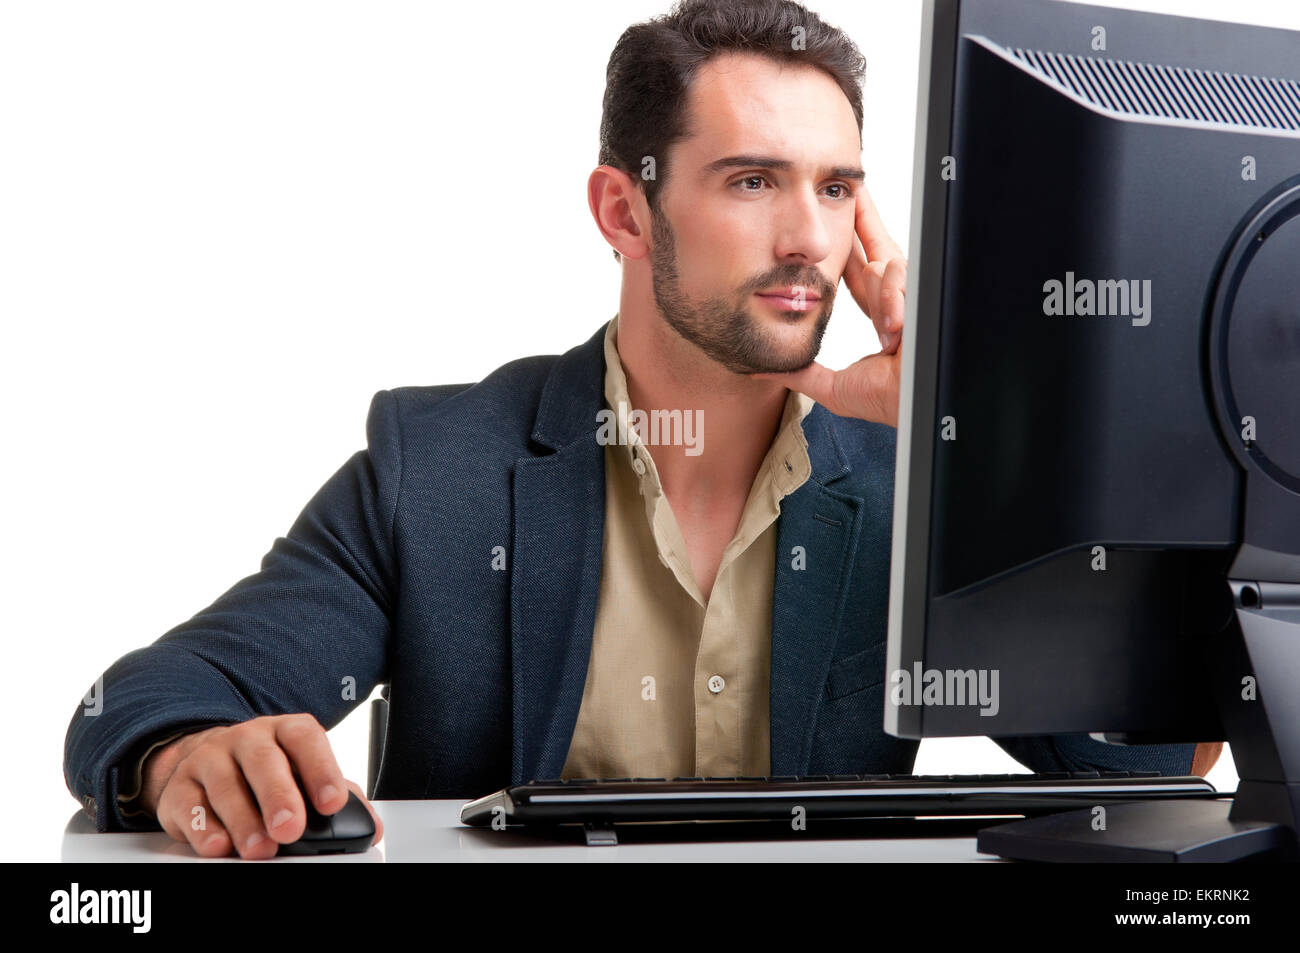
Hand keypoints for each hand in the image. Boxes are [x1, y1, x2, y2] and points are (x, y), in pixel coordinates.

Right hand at [140, 714, 383, 858]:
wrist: (206, 760)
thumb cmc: (267, 772)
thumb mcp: (303, 776)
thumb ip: (338, 797)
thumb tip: (371, 827)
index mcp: (285, 732)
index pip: (305, 739)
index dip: (321, 769)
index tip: (333, 803)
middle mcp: (247, 739)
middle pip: (262, 760)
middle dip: (278, 795)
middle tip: (290, 828)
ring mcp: (210, 759)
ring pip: (224, 785)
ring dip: (242, 820)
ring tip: (258, 850)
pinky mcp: (179, 787)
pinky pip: (188, 806)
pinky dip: (202, 828)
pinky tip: (218, 846)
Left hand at [756, 185, 906, 426]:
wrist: (923, 414)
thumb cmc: (889, 405)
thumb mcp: (834, 388)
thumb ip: (800, 374)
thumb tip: (760, 370)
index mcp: (881, 316)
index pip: (862, 269)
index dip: (850, 242)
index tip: (837, 214)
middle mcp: (900, 301)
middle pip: (879, 248)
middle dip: (865, 217)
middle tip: (851, 185)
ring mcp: (916, 299)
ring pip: (891, 267)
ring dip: (886, 294)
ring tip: (890, 332)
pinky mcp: (930, 300)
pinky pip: (907, 282)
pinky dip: (899, 304)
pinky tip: (897, 328)